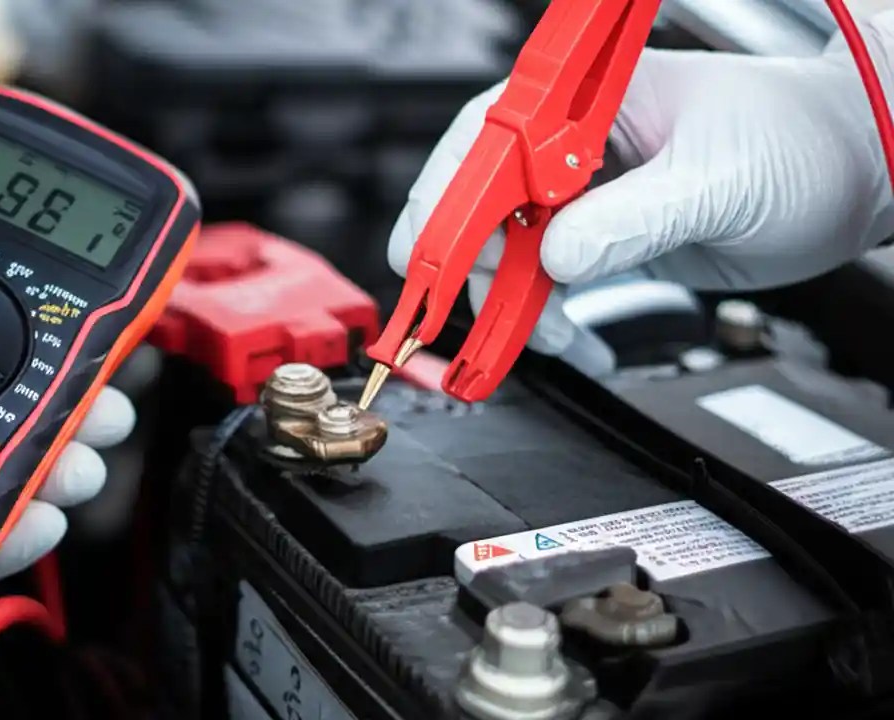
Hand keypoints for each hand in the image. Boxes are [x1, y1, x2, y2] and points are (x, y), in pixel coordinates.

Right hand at [388, 35, 893, 360]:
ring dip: (511, 302)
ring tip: (543, 337)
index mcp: (587, 101)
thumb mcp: (716, 179)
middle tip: (483, 316)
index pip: (489, 143)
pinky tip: (567, 338)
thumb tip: (558, 257)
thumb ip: (633, 219)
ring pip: (509, 251)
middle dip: (476, 265)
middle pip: (481, 203)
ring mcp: (584, 195)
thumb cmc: (801, 142)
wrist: (853, 177)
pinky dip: (543, 316)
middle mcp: (572, 146)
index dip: (448, 200)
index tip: (430, 256)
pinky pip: (546, 279)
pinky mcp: (602, 238)